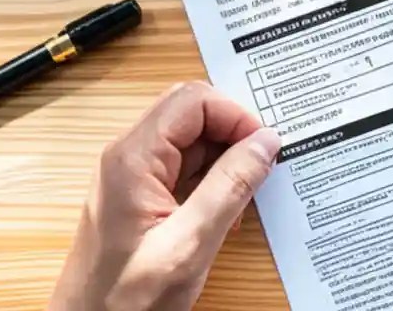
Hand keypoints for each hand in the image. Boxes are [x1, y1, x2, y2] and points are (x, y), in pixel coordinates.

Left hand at [49, 81, 280, 310]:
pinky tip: (226, 211)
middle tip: (261, 168)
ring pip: (191, 138)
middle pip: (191, 113)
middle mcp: (128, 156)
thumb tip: (265, 142)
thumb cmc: (127, 301)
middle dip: (233, 133)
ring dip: (226, 158)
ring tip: (244, 197)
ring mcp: (132, 174)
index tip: (264, 148)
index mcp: (131, 159)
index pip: (192, 101)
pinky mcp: (140, 194)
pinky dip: (213, 179)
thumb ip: (229, 188)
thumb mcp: (188, 245)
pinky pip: (184, 166)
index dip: (235, 116)